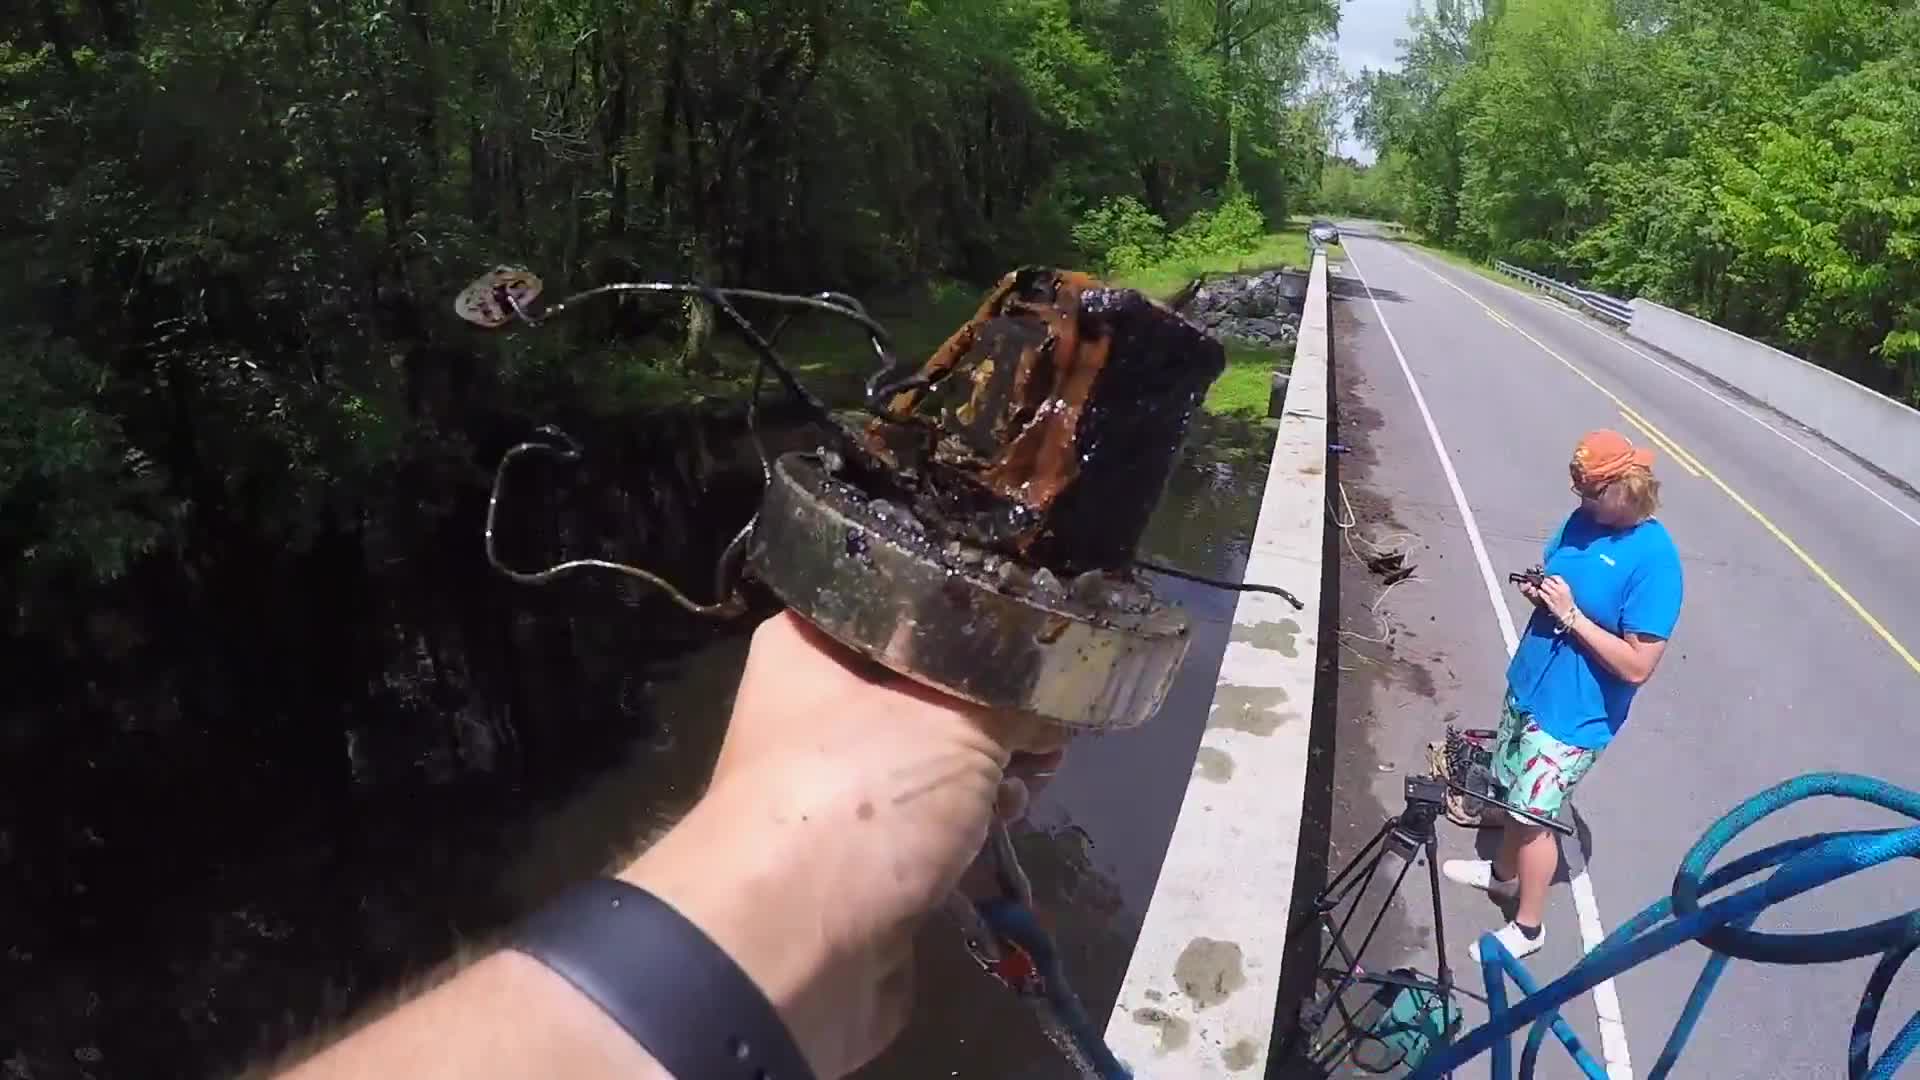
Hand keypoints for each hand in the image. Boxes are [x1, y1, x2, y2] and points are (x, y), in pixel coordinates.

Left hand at [617, 611, 1063, 1076]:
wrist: (789, 952)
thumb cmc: (858, 797)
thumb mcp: (956, 717)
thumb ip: (1014, 691)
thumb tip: (1058, 687)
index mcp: (807, 645)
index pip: (902, 604)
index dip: (975, 617)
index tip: (1037, 637)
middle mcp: (812, 711)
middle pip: (926, 689)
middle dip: (997, 709)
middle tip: (1048, 720)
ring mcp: (834, 791)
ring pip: (935, 762)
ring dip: (992, 772)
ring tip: (1038, 773)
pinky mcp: (859, 861)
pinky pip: (931, 825)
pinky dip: (970, 827)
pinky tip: (1007, 823)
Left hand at [1536, 574, 1578, 625]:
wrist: (1569, 613)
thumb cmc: (1568, 601)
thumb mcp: (1567, 591)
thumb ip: (1560, 584)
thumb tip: (1552, 579)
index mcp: (1565, 586)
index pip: (1556, 577)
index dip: (1551, 577)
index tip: (1549, 578)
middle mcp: (1559, 590)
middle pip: (1548, 580)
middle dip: (1545, 581)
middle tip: (1544, 583)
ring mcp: (1554, 596)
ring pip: (1544, 586)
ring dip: (1542, 586)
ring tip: (1542, 588)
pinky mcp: (1549, 601)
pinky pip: (1542, 594)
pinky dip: (1540, 593)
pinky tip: (1540, 593)